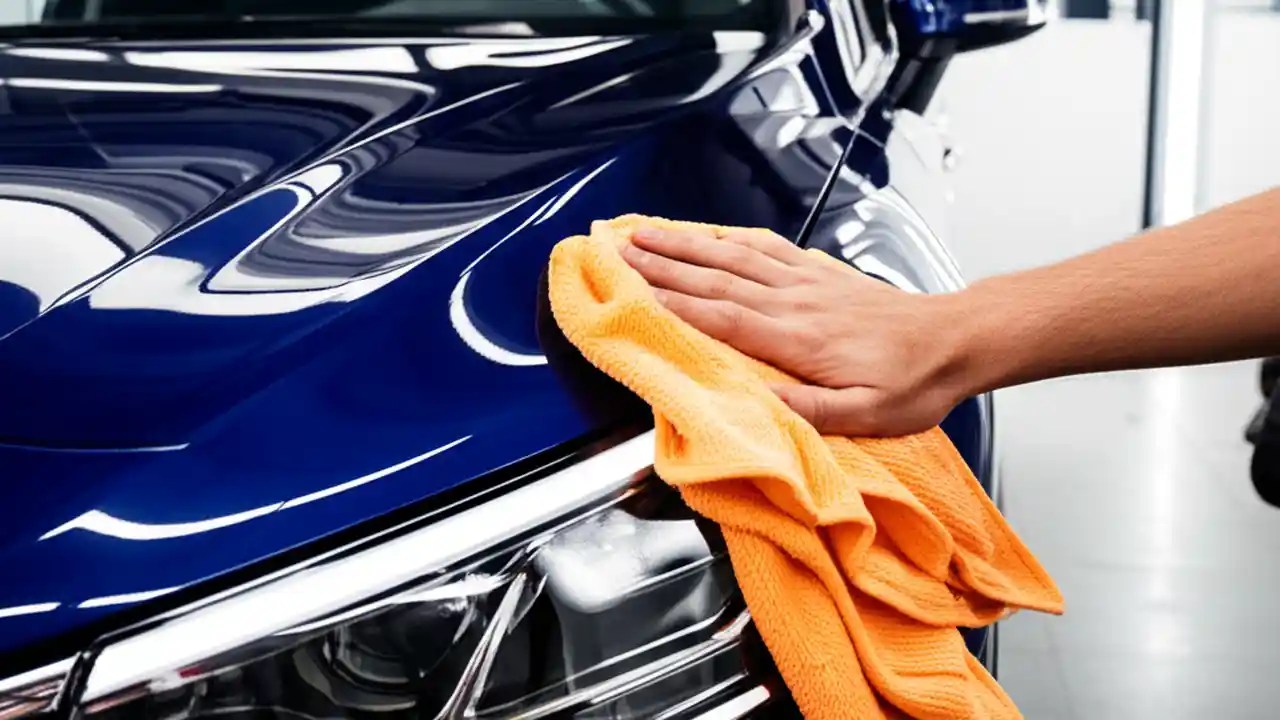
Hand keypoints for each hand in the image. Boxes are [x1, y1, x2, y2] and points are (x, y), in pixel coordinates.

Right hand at [620, 226, 973, 436]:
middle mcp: (796, 301)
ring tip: (644, 232)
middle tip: (616, 247)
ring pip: (733, 255)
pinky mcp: (821, 274)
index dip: (671, 300)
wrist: (955, 341)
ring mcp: (807, 282)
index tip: (629, 286)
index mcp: (799, 339)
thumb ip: (810, 410)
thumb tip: (754, 403)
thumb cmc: (913, 383)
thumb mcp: (867, 416)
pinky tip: (710, 233)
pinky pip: (766, 248)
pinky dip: (730, 236)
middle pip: (715, 276)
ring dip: (685, 242)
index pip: (721, 315)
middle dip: (661, 262)